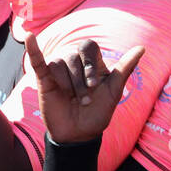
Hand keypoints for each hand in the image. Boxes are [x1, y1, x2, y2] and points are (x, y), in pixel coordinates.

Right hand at [27, 33, 143, 144]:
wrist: (79, 134)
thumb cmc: (97, 114)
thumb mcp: (113, 92)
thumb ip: (125, 69)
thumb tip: (142, 48)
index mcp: (91, 64)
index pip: (88, 47)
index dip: (89, 63)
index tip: (94, 84)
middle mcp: (73, 64)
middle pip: (73, 56)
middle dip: (80, 81)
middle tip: (84, 100)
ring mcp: (57, 71)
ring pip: (59, 63)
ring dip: (67, 84)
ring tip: (72, 100)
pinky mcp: (43, 80)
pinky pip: (37, 61)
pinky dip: (32, 49)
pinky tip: (28, 36)